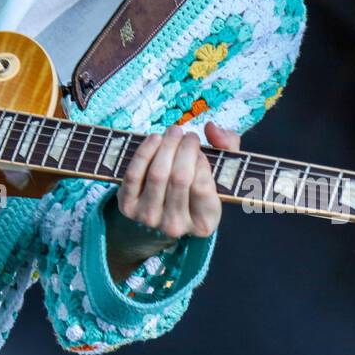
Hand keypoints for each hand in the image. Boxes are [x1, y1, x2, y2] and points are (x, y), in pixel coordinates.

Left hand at [112, 122, 239, 252]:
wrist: (162, 212)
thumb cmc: (195, 188)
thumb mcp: (218, 173)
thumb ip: (226, 146)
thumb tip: (211, 128)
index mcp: (203, 224)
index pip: (202, 188)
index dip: (201, 162)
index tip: (201, 150)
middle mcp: (175, 226)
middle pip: (179, 178)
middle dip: (185, 149)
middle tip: (189, 135)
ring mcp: (149, 218)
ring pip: (157, 174)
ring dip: (166, 146)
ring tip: (174, 132)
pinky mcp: (128, 207)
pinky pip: (134, 175)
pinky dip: (144, 152)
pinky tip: (155, 139)